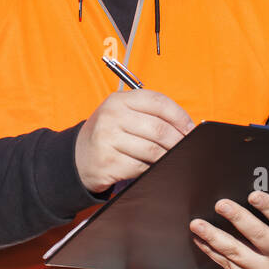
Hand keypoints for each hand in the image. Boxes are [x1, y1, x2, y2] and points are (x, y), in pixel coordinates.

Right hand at [75, 89, 194, 193]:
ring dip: (167, 157)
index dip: (179, 116)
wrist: (77, 157)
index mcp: (119, 100)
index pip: (158, 102)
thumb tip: (186, 128)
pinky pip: (141, 168)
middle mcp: (112, 116)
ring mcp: (108, 139)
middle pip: (159, 129)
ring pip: (153, 150)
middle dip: (178, 141)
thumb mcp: (122, 114)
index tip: (190, 128)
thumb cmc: (108, 134)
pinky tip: (154, 168)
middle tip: (186, 147)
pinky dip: (153, 169)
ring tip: (172, 158)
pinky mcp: (108, 162)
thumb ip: (149, 115)